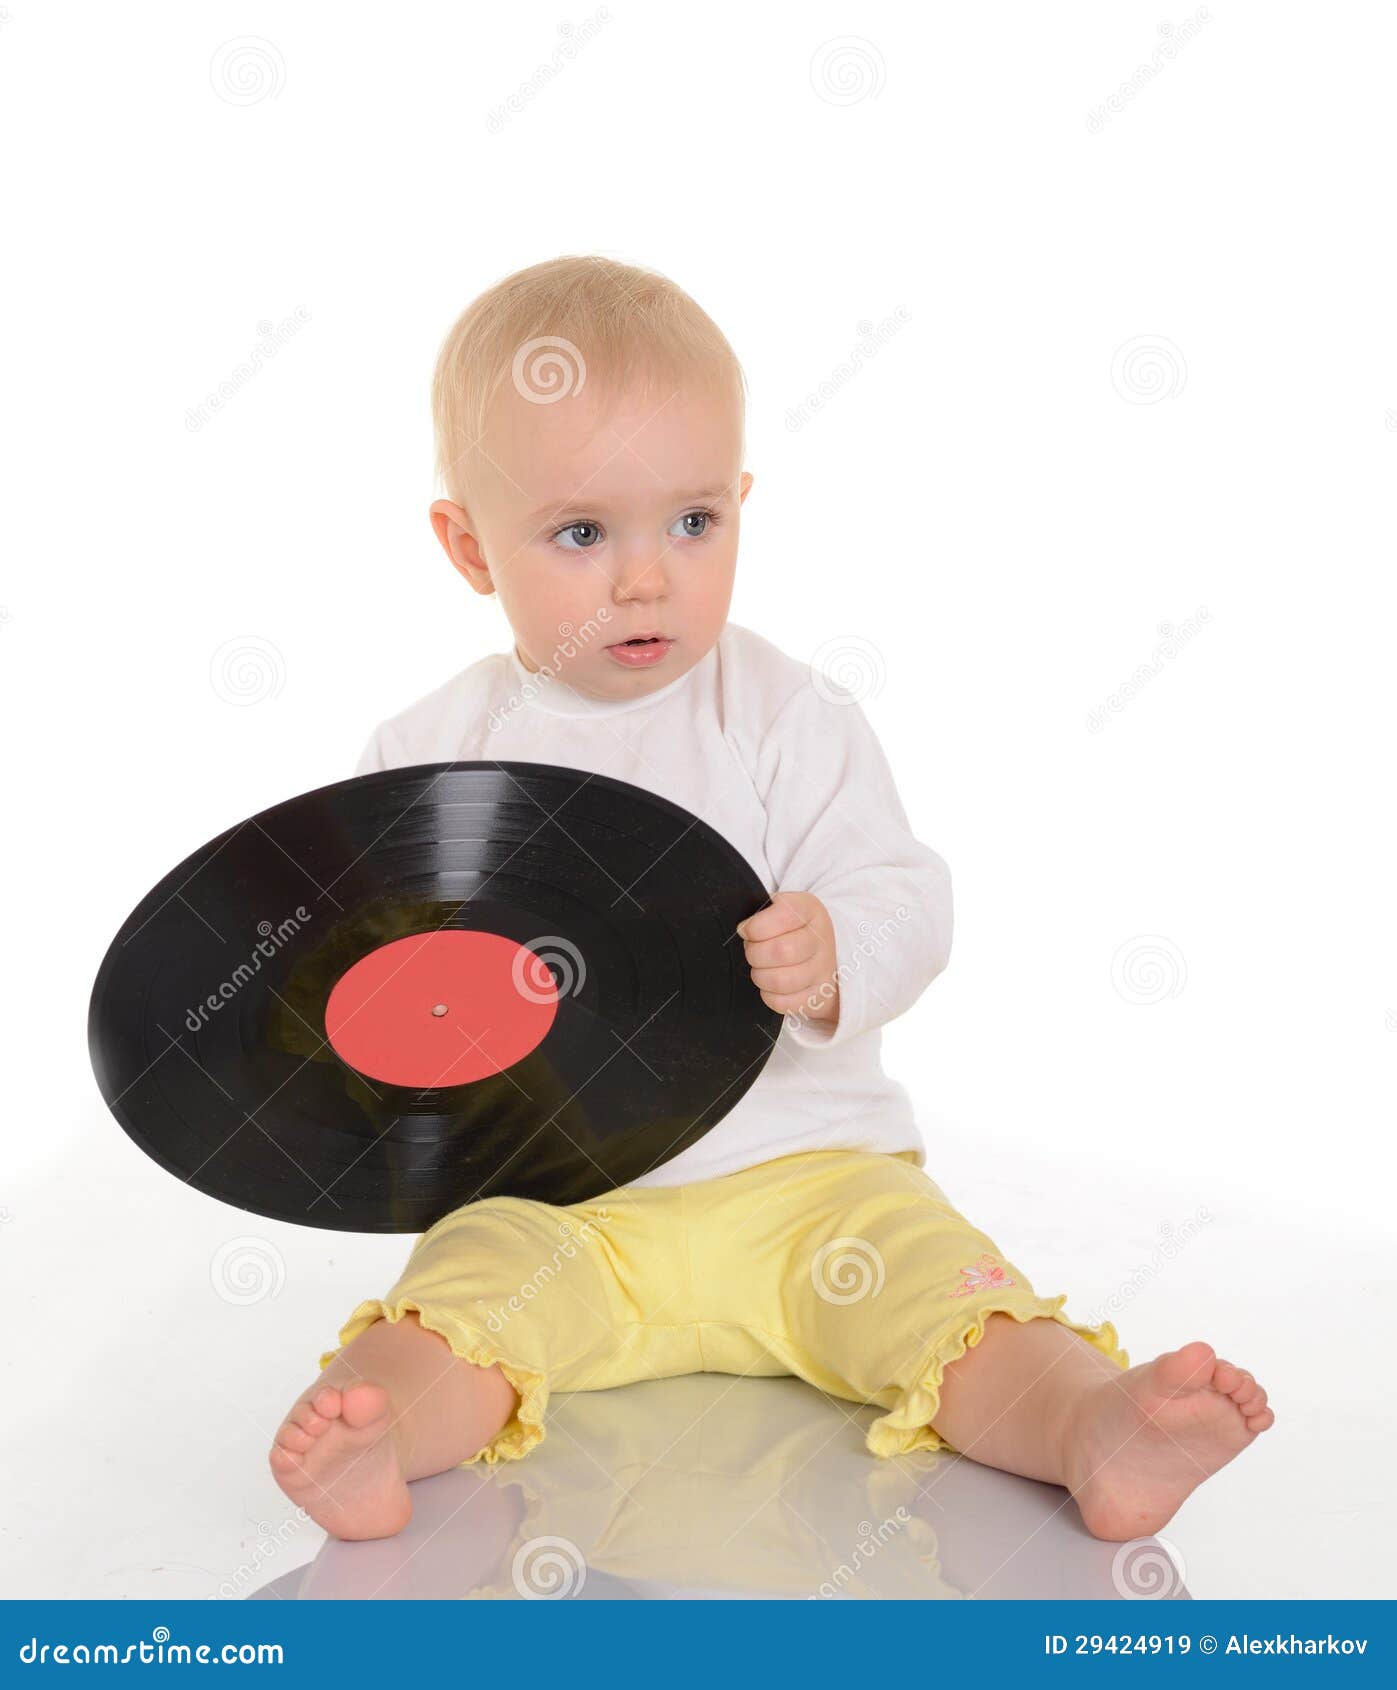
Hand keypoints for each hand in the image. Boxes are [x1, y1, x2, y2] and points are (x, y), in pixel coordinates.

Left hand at [736, 891, 839, 1025]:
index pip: (784, 915)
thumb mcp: (781, 908)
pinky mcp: (817, 997)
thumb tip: (744, 930)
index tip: (746, 931)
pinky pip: (782, 1003)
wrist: (821, 954)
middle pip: (781, 951)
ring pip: (780, 981)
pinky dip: (768, 995)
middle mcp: (821, 939)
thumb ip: (762, 913)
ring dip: (760, 976)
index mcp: (810, 911)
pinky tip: (770, 985)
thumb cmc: (791, 929)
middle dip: (755, 953)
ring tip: (761, 968)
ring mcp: (822, 970)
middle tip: (752, 951)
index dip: (756, 926)